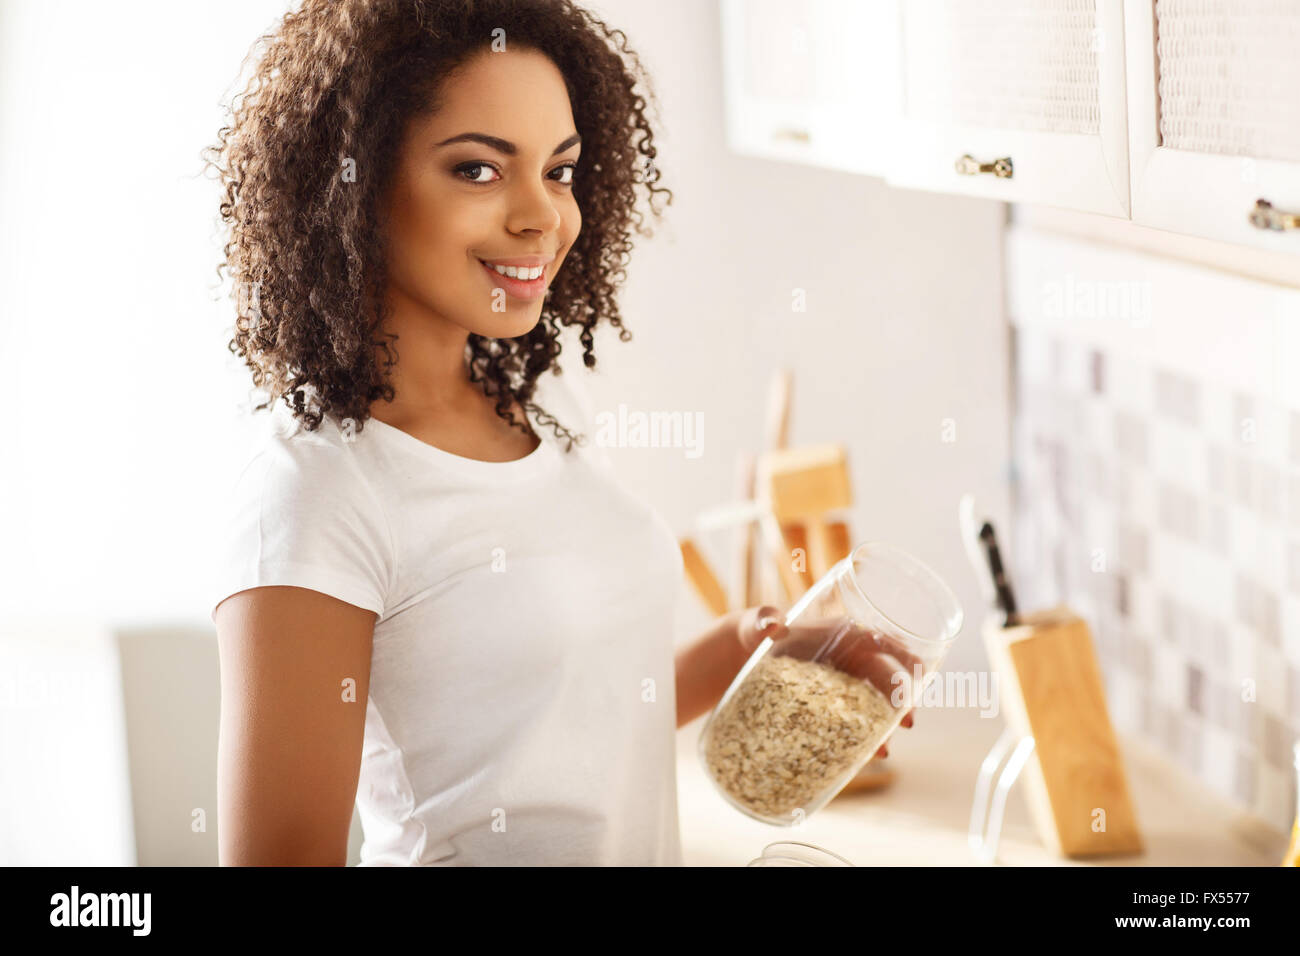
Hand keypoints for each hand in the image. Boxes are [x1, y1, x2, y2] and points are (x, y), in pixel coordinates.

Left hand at [736, 604, 916, 758]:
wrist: (739, 657)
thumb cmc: (754, 630)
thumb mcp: (756, 625)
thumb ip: (762, 620)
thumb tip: (770, 623)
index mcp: (842, 633)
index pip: (881, 641)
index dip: (904, 655)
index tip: (919, 671)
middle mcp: (849, 659)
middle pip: (885, 678)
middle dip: (900, 699)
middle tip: (907, 722)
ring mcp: (842, 686)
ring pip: (873, 706)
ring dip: (882, 728)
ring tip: (882, 750)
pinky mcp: (831, 708)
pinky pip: (852, 723)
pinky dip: (860, 739)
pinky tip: (860, 757)